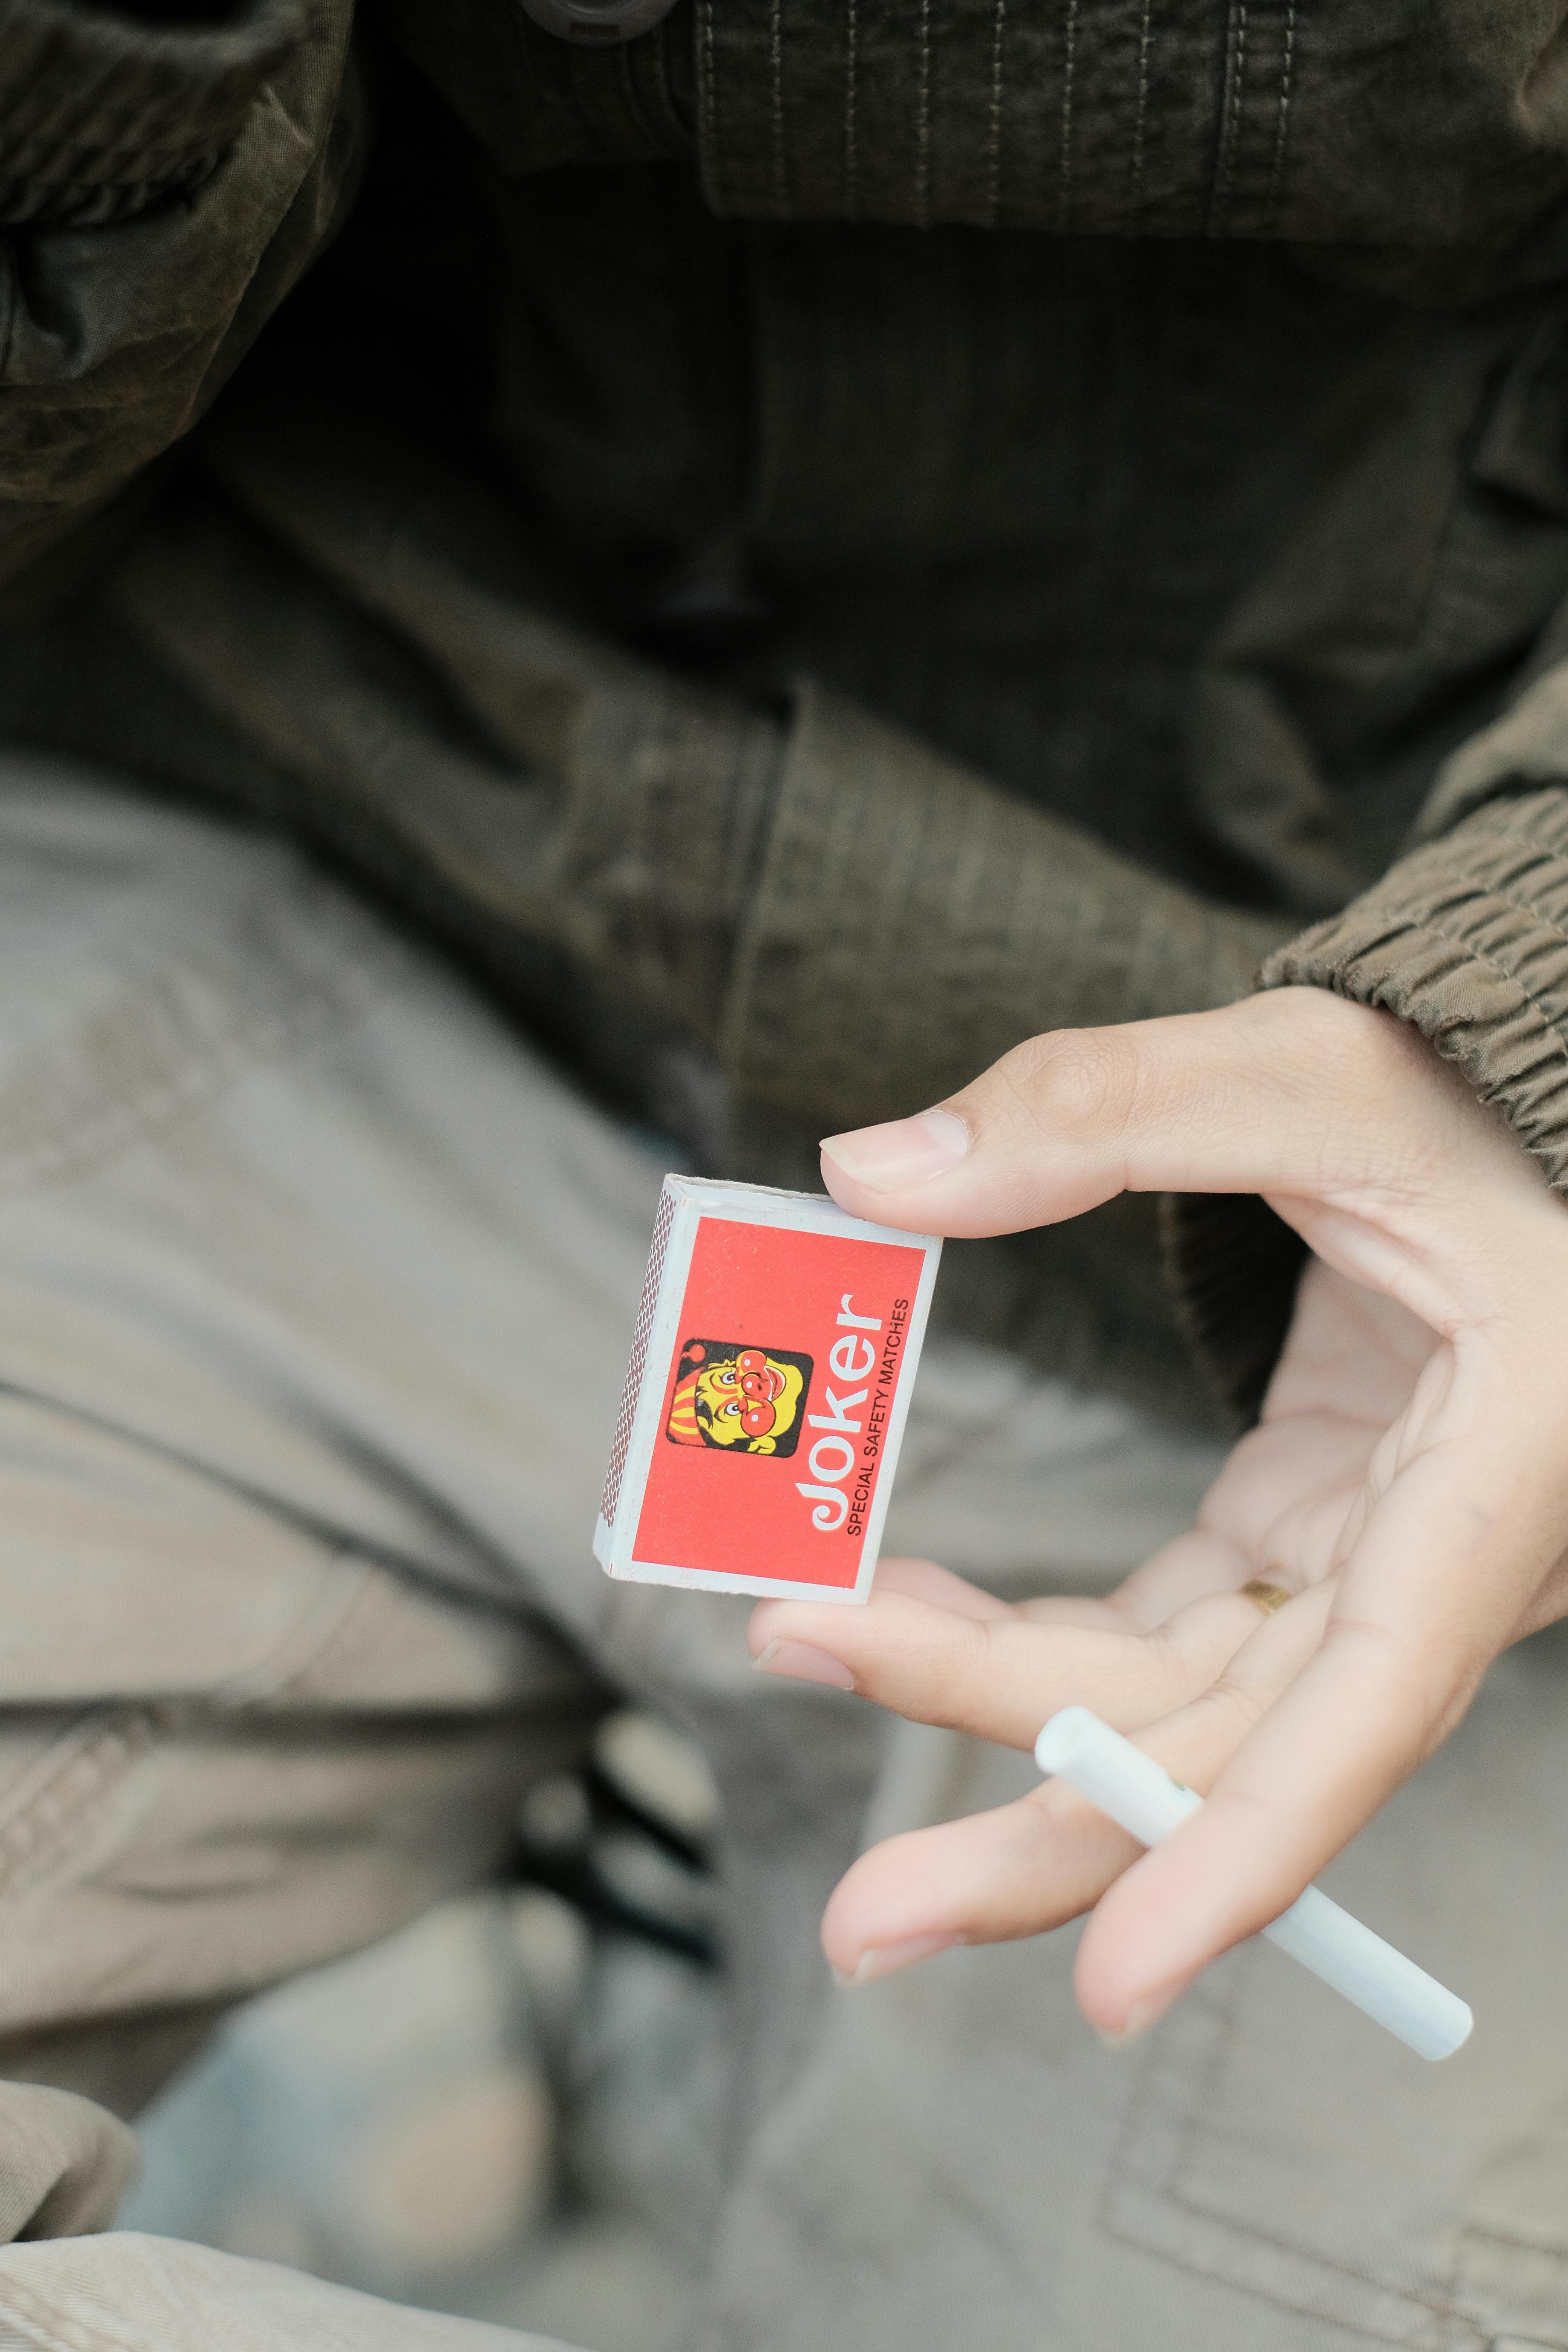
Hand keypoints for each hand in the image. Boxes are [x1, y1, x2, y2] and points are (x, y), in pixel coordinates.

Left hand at [746, 989, 1567, 2037]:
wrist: (1524, 1117)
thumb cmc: (1467, 1096)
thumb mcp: (1309, 1073)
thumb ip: (1100, 1110)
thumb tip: (870, 1174)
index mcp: (1497, 1483)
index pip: (1371, 1712)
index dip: (1243, 1857)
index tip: (1113, 1985)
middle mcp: (1431, 1565)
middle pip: (1232, 1755)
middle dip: (1044, 1834)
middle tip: (862, 1915)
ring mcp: (1357, 1563)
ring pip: (1174, 1711)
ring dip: (997, 1718)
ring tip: (818, 1672)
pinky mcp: (1298, 1536)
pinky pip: (1157, 1637)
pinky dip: (1027, 1633)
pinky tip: (904, 1605)